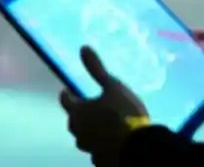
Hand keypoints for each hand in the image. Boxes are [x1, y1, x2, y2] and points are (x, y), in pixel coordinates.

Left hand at [60, 46, 148, 166]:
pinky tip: (111, 141)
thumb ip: (96, 69)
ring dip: (89, 130)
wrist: (138, 147)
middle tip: (90, 106)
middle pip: (73, 120)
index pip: (65, 100)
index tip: (70, 90)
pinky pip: (96, 150)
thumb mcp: (112, 86)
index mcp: (77, 112)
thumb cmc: (124, 113)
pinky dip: (100, 144)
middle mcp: (78, 132)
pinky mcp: (99, 160)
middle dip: (79, 113)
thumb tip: (83, 48)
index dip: (68, 94)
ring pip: (84, 137)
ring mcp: (88, 148)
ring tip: (102, 124)